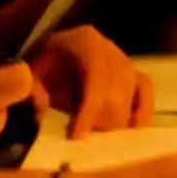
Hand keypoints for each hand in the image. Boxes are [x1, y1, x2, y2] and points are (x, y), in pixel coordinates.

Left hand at [29, 25, 152, 137]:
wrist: (53, 55)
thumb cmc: (43, 65)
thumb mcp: (30, 74)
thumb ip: (32, 90)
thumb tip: (41, 111)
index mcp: (85, 42)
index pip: (97, 77)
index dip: (90, 108)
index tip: (77, 136)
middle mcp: (110, 48)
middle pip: (118, 89)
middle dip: (102, 118)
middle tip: (84, 135)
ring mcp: (125, 59)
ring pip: (133, 92)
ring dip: (117, 118)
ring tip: (97, 131)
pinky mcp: (134, 72)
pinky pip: (146, 89)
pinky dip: (143, 109)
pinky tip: (134, 128)